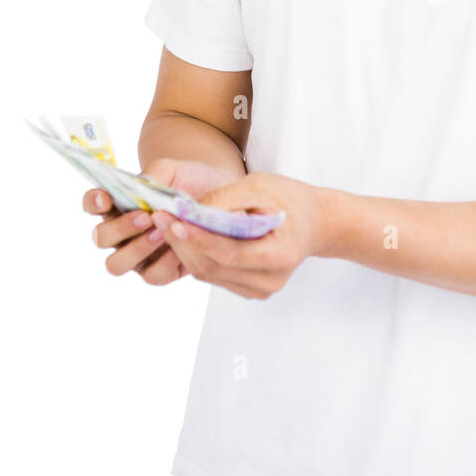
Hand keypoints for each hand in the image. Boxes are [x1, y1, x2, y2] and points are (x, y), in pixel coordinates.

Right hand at [83, 157, 233, 286]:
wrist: (219, 196)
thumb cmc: (188, 180)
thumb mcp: (172, 170)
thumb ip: (152, 177)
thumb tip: (141, 191)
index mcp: (117, 204)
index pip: (92, 204)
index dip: (93, 202)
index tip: (106, 197)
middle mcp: (121, 233)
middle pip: (100, 238)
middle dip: (120, 228)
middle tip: (146, 216)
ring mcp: (137, 254)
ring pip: (117, 264)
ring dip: (136, 249)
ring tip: (161, 233)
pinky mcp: (159, 271)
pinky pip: (151, 275)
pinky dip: (164, 263)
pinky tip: (179, 249)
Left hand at [150, 171, 337, 300]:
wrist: (316, 222)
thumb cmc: (291, 199)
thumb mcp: (262, 186)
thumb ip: (227, 199)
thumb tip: (190, 211)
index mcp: (280, 256)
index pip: (229, 253)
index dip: (198, 238)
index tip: (173, 219)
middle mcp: (270, 281)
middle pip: (213, 267)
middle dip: (183, 241)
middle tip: (159, 216)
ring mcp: (260, 290)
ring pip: (209, 273)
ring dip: (184, 249)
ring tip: (166, 222)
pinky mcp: (250, 289)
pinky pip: (214, 275)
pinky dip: (196, 255)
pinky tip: (184, 235)